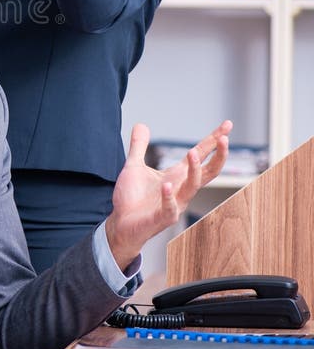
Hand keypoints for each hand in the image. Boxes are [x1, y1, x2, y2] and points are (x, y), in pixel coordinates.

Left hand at [105, 120, 231, 271]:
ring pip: (192, 187)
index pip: (201, 155)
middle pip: (208, 172)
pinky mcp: (162, 217)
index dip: (214, 140)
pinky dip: (169, 196)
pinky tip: (167, 185)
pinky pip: (170, 207)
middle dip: (219, 157)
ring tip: (192, 153)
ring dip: (195, 170)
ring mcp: (175, 204)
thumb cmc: (132, 198)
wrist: (121, 224)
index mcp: (177, 175)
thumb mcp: (134, 166)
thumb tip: (141, 124)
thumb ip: (139, 146)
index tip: (227, 125)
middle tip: (224, 139)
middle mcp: (181, 188)